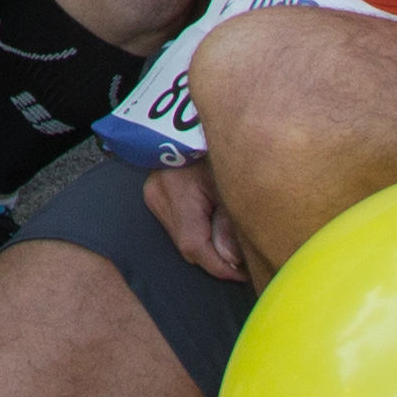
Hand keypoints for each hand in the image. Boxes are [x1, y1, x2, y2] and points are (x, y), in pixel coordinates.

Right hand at [147, 155, 248, 284]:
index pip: (195, 246)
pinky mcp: (156, 194)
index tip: (243, 274)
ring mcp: (153, 194)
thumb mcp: (230, 184)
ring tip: (233, 245)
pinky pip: (179, 225)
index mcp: (177, 191)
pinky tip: (216, 231)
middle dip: (216, 258)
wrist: (193, 123)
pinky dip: (199, 232)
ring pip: (182, 238)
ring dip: (207, 246)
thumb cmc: (216, 150)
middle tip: (243, 262)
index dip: (221, 267)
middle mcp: (158, 195)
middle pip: (188, 246)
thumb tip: (231, 260)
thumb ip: (230, 225)